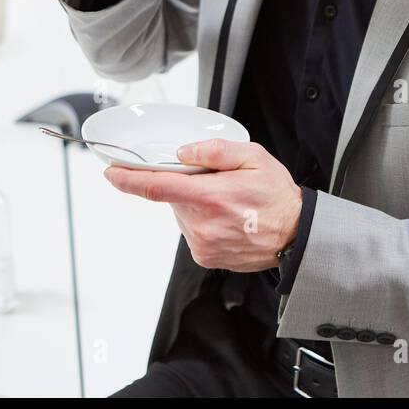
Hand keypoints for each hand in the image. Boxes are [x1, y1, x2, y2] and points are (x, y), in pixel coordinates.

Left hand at [104, 139, 301, 271]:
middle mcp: (202, 224)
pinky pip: (192, 231)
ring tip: (228, 203)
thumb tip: (183, 153)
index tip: (112, 172)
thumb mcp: (254, 158)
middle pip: (172, 198)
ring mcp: (202, 244)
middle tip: (216, 182)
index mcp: (210, 196)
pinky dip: (202, 221)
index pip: (156, 187)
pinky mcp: (205, 257)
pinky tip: (227, 219)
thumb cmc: (277, 195)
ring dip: (195, 204)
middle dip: (185, 186)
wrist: (296, 235)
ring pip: (182, 214)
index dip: (129, 179)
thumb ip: (215, 151)